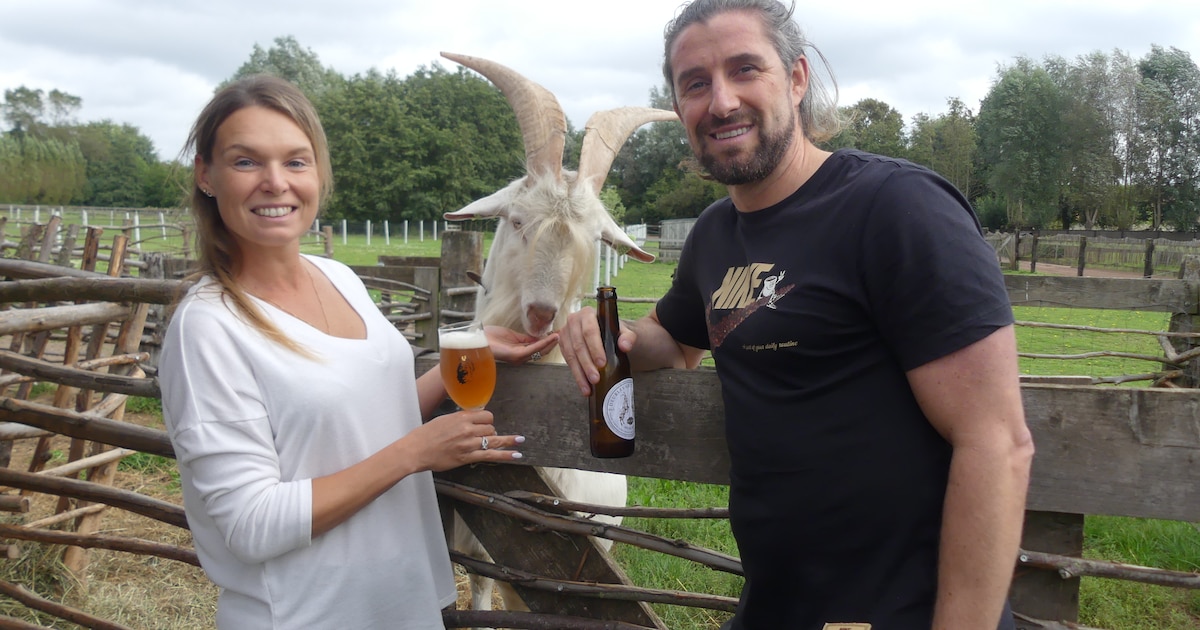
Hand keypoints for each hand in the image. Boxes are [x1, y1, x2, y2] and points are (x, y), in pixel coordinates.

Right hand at [406, 408, 523, 471]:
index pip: (485, 415)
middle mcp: (467, 428)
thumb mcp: (443, 420)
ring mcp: (468, 443)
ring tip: (520, 440)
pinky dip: (505, 455)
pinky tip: (516, 454)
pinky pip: (491, 455)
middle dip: (490, 432)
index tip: (485, 424)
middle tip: (483, 437)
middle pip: (490, 427)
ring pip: (493, 439)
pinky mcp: (468, 457)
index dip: (487, 420)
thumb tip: (471, 418)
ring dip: (505, 440)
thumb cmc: (426, 435)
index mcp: (461, 417)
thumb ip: (459, 419)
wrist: (415, 450)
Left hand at [484, 325, 558, 363]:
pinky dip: (544, 343)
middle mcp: (521, 358)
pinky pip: (534, 349)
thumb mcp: (512, 336)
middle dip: (553, 343)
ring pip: (540, 350)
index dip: (549, 341)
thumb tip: (539, 336)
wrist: (479, 337)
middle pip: (542, 351)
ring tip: (560, 335)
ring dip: (551, 342)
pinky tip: (551, 337)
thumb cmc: (491, 337)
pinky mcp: (516, 355)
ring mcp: (519, 357)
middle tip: (564, 333)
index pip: (538, 348)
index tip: (558, 334)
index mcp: (520, 353)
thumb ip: (526, 338)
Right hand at [558, 307, 635, 395]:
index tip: (602, 363)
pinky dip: (576, 375)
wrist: (604, 332)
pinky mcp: (562, 344)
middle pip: (578, 345)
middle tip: (595, 379)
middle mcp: (573, 320)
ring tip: (589, 387)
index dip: (595, 348)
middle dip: (587, 364)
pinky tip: (583, 385)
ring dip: (580, 373)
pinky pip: (567, 361)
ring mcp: (565, 332)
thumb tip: (625, 346)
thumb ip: (628, 337)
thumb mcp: (623, 331)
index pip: (589, 331)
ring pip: (571, 355)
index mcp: (587, 313)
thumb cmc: (613, 330)